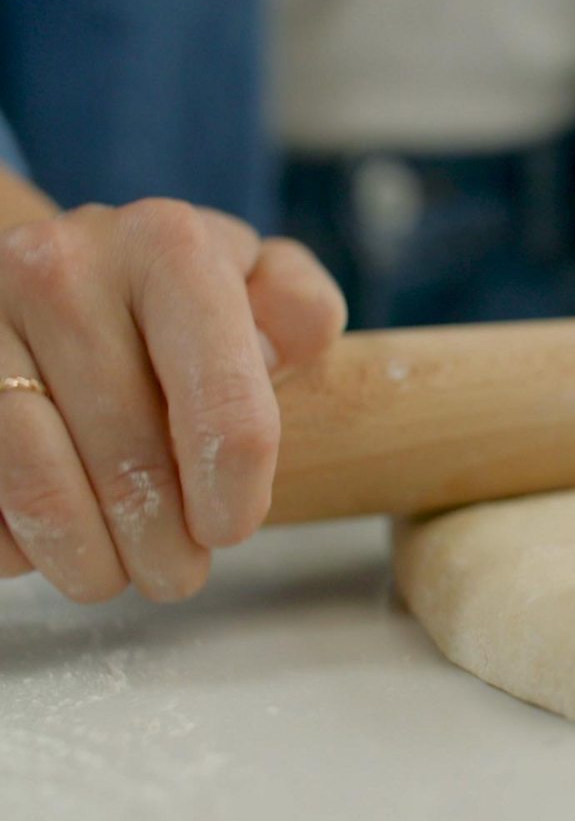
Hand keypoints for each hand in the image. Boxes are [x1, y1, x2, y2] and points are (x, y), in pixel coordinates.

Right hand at [0, 199, 346, 601]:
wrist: (47, 273)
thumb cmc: (170, 300)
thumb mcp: (255, 279)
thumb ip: (300, 307)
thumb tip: (289, 348)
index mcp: (168, 246)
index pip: (225, 401)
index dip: (236, 491)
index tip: (230, 528)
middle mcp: (64, 268)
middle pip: (130, 456)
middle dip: (165, 542)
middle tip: (177, 572)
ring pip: (39, 485)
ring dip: (88, 559)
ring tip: (112, 574)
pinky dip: (16, 544)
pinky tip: (45, 540)